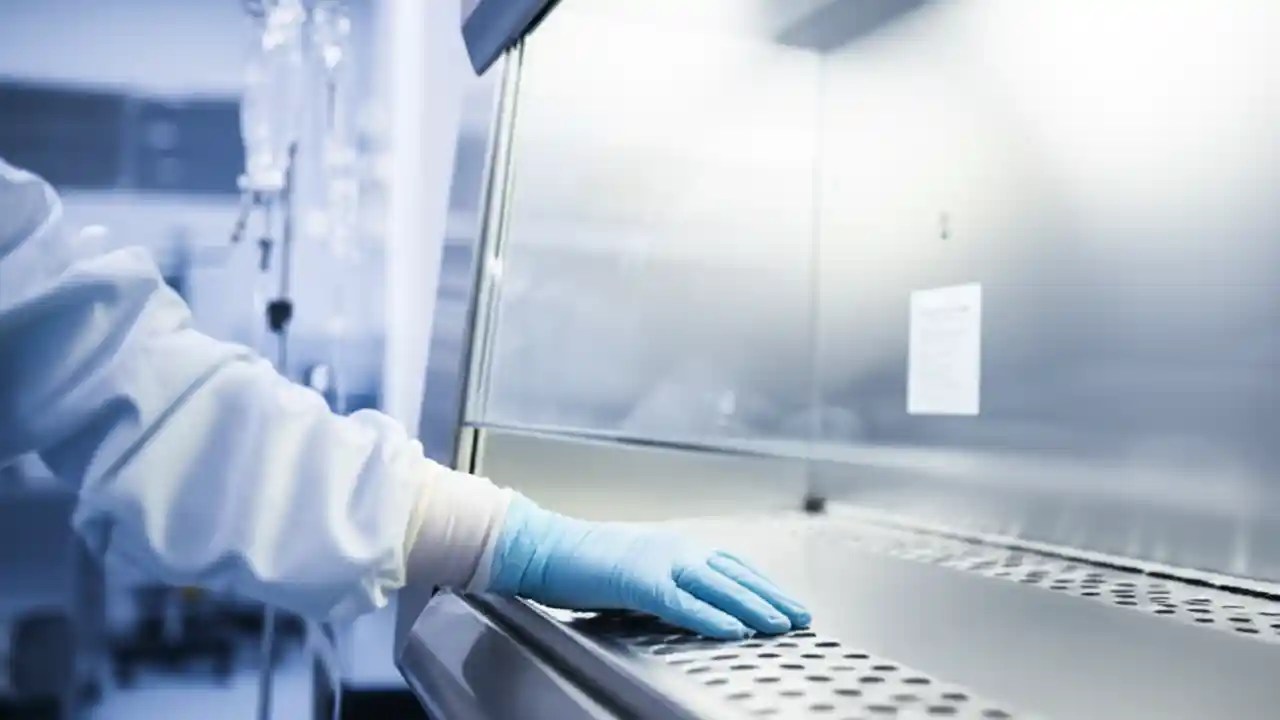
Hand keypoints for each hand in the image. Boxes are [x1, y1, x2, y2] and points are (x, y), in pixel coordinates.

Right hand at [487, 495, 810, 639]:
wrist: (546, 548)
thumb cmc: (586, 562)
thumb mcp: (639, 567)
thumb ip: (670, 579)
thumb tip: (697, 599)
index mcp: (678, 546)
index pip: (733, 565)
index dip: (764, 585)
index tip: (789, 602)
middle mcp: (677, 549)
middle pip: (736, 574)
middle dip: (772, 596)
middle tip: (800, 617)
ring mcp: (660, 563)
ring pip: (719, 587)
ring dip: (754, 607)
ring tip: (781, 625)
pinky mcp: (641, 582)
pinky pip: (684, 603)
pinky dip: (712, 617)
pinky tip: (735, 630)